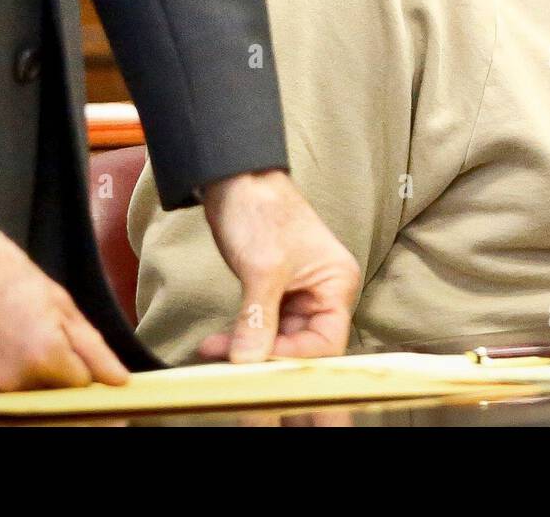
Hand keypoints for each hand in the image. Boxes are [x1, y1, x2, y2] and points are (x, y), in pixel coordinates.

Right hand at [0, 228, 129, 393]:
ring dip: (14, 389)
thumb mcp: (60, 304)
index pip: (79, 391)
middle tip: (29, 349)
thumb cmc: (7, 277)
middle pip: (44, 405)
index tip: (74, 367)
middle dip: (48, 386)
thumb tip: (120, 382)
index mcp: (44, 357)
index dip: (81, 380)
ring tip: (1, 349)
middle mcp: (9, 382)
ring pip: (9, 406)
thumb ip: (93, 349)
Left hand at [197, 169, 359, 362]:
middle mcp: (322, 292)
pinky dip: (240, 334)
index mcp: (336, 283)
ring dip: (246, 347)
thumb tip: (248, 362)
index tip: (261, 367)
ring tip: (213, 351)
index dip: (295, 357)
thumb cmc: (261, 210)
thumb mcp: (262, 268)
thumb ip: (258, 318)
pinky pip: (260, 324)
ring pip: (277, 337)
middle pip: (302, 343)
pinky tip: (216, 343)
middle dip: (266, 356)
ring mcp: (297, 292)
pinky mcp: (272, 290)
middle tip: (234, 372)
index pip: (327, 341)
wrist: (234, 178)